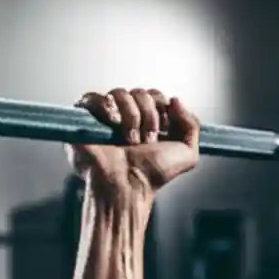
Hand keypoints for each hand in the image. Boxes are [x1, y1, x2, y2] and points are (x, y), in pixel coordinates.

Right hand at [66, 88, 200, 190]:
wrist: (127, 186)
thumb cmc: (152, 176)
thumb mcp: (188, 154)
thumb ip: (192, 125)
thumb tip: (176, 100)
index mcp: (148, 121)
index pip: (155, 95)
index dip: (161, 108)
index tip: (161, 132)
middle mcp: (127, 117)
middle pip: (140, 92)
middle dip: (148, 116)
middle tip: (145, 141)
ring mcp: (106, 117)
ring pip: (120, 93)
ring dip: (131, 116)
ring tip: (129, 140)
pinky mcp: (85, 120)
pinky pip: (93, 97)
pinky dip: (106, 107)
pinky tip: (113, 124)